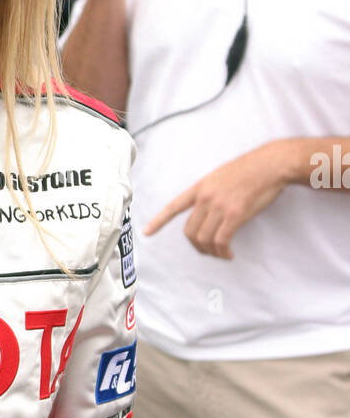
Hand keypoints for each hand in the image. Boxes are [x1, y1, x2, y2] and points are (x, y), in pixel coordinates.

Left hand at [143, 143, 290, 258]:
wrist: (271, 164)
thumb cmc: (252, 169)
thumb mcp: (222, 175)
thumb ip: (211, 193)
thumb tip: (210, 212)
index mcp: (201, 187)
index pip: (174, 206)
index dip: (159, 221)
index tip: (146, 232)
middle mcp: (206, 197)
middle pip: (189, 231)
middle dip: (197, 246)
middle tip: (209, 251)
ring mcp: (220, 206)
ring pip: (204, 239)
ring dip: (212, 252)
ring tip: (222, 254)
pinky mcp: (235, 214)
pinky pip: (221, 241)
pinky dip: (223, 252)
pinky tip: (229, 254)